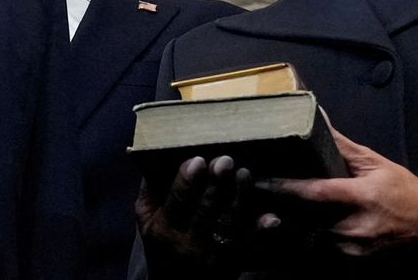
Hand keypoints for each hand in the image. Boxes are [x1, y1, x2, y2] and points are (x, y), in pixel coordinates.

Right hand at [135, 155, 255, 269]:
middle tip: (225, 161)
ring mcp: (214, 253)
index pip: (176, 202)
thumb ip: (149, 190)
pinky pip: (250, 244)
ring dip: (239, 198)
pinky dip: (261, 232)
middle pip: (205, 210)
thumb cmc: (161, 243)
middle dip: (216, 185)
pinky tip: (271, 219)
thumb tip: (154, 156)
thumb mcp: (145, 220)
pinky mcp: (234, 261)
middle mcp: (190, 242)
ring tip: (244, 174)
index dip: (186, 182)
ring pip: (229, 224)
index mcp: (165, 228)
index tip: (197, 160)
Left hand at [257, 127, 417, 258]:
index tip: (259, 180)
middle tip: (247, 201)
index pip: (315, 192)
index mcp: (361, 197)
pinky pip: (319, 256)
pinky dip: (301, 248)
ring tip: (259, 220)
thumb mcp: (376, 164)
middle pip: (304, 222)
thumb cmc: (404, 191)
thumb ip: (343, 146)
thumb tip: (318, 118)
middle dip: (277, 212)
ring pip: (309, 242)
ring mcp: (353, 252)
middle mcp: (355, 228)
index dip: (285, 187)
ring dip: (286, 231)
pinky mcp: (353, 266)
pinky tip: (283, 242)